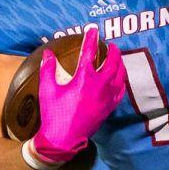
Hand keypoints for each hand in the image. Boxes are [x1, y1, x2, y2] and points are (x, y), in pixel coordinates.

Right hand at [29, 26, 125, 165]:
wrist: (63, 140)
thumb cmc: (54, 114)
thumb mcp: (47, 90)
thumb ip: (48, 69)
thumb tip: (48, 53)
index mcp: (84, 79)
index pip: (89, 52)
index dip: (91, 38)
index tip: (92, 29)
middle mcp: (99, 86)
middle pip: (112, 62)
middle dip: (113, 51)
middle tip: (111, 45)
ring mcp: (107, 98)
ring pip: (120, 76)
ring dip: (120, 64)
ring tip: (118, 58)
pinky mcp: (109, 108)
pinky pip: (121, 91)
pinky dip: (122, 81)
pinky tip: (120, 78)